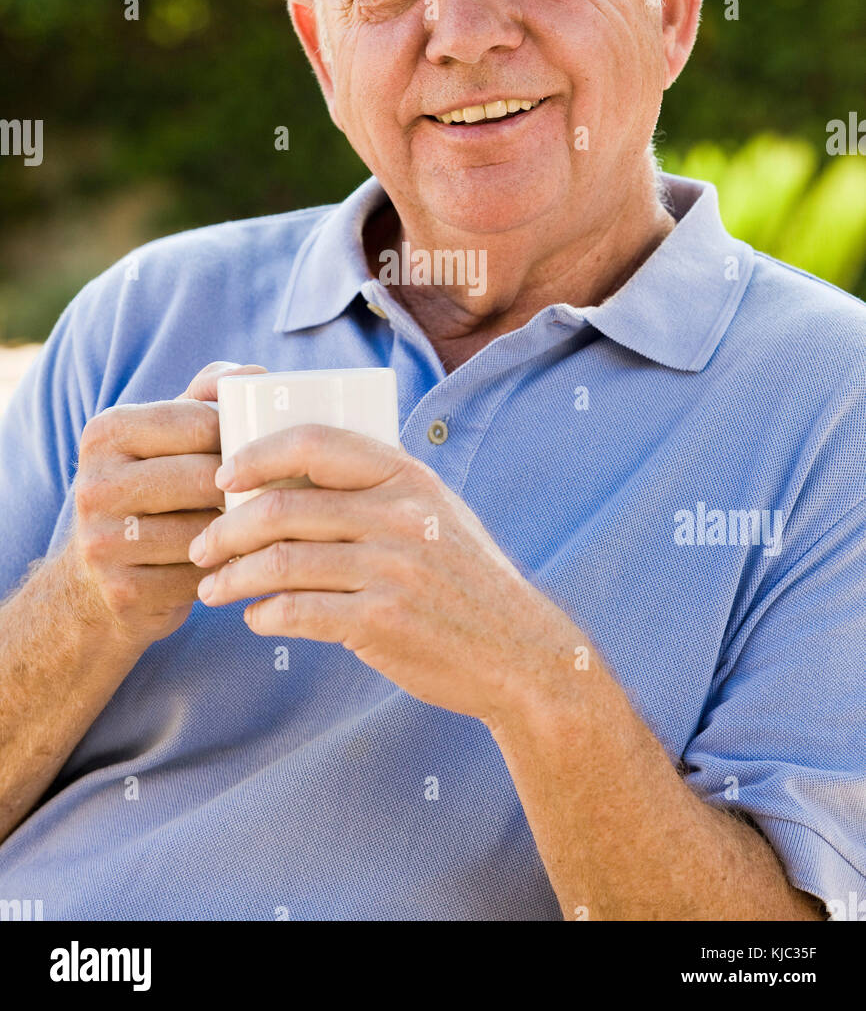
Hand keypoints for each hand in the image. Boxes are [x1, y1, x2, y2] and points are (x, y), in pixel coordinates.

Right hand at [67, 361, 265, 649]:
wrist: (94, 583)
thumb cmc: (151, 491)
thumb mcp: (165, 436)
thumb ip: (207, 397)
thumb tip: (256, 374)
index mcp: (106, 432)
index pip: (200, 422)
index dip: (240, 438)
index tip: (260, 451)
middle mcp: (95, 484)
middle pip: (205, 477)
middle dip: (242, 488)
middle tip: (268, 493)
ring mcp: (103, 541)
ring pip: (206, 530)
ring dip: (238, 532)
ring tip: (253, 527)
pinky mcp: (123, 590)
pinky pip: (201, 575)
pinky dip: (224, 570)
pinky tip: (231, 563)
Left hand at [187, 425, 580, 723]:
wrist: (518, 653)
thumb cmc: (463, 579)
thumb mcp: (435, 512)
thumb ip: (376, 489)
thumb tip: (286, 474)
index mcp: (407, 476)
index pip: (315, 442)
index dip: (256, 454)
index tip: (224, 476)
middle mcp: (400, 516)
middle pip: (283, 507)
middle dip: (226, 529)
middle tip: (203, 547)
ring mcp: (393, 570)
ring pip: (281, 562)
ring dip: (232, 577)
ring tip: (213, 589)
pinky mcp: (382, 623)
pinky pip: (299, 612)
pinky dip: (265, 614)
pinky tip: (257, 618)